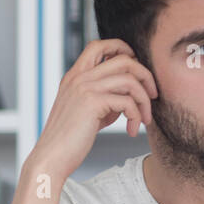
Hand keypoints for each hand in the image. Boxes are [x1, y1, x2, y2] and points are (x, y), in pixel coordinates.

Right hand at [29, 38, 158, 182]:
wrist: (51, 157)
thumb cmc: (71, 138)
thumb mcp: (88, 110)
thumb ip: (106, 97)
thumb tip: (132, 95)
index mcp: (75, 76)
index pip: (100, 45)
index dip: (124, 50)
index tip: (138, 71)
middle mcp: (79, 77)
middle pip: (124, 59)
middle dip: (145, 76)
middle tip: (152, 96)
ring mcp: (84, 88)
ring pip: (130, 80)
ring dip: (145, 101)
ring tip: (144, 119)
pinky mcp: (92, 103)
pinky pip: (128, 102)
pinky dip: (136, 116)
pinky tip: (132, 130)